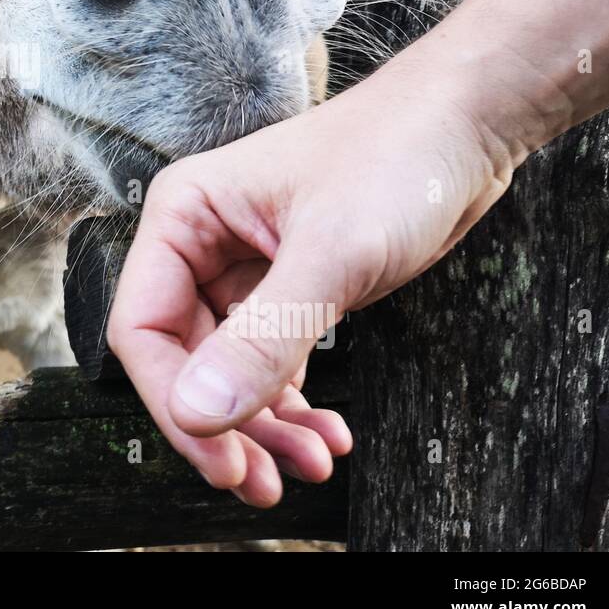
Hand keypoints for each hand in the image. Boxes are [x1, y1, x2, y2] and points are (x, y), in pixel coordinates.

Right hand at [107, 60, 514, 504]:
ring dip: (261, 424)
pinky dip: (291, 404)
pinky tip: (326, 431)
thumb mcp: (331, 254)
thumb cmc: (395, 158)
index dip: (174, 401)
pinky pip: (268, 362)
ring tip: (310, 463)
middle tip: (262, 480)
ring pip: (226, 370)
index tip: (222, 454)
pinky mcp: (285, 288)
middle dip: (222, 424)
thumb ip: (263, 338)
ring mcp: (243, 269)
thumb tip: (199, 413)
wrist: (464, 128)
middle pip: (182, 359)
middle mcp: (202, 244)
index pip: (144, 328)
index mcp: (185, 217)